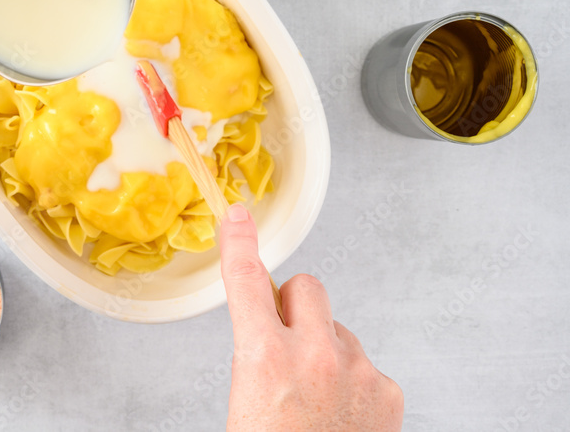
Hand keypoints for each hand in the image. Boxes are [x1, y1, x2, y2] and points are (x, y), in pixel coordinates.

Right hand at [221, 204, 403, 430]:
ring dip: (322, 347)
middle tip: (282, 341)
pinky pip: (363, 361)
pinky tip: (339, 413)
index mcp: (265, 360)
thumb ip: (254, 356)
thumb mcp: (243, 404)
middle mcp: (315, 356)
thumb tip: (263, 330)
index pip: (246, 282)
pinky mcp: (388, 390)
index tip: (238, 215)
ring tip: (313, 399)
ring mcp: (358, 370)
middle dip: (291, 304)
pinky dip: (351, 378)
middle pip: (305, 287)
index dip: (239, 243)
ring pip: (336, 327)